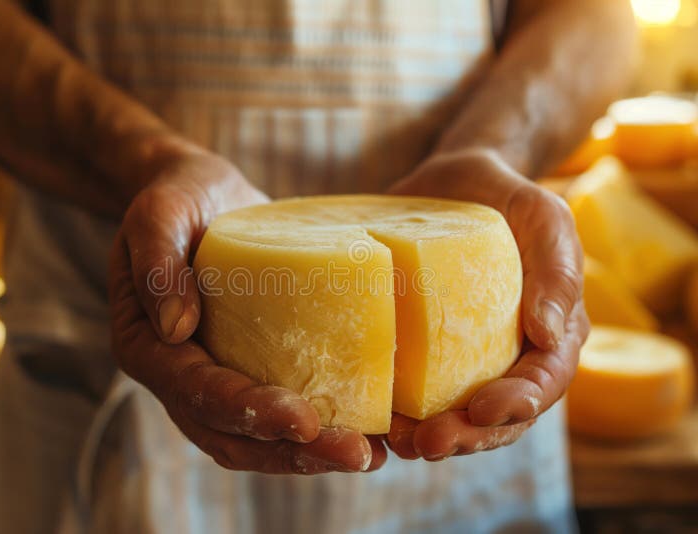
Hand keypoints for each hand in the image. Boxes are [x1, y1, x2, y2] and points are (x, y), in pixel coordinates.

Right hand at [109, 146, 384, 473]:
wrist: (202, 196)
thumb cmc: (178, 199)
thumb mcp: (159, 212)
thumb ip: (158, 263)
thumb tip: (175, 328)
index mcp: (148, 347)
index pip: (196, 393)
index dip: (248, 412)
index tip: (303, 420)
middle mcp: (179, 377)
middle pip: (231, 435)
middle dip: (292, 451)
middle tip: (355, 453)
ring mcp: (215, 379)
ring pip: (257, 441)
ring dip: (310, 454)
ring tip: (369, 455)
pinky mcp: (250, 369)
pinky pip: (279, 414)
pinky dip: (318, 430)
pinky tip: (369, 433)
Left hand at [384, 148, 589, 460]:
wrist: (454, 181)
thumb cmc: (507, 198)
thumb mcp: (542, 216)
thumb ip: (557, 269)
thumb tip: (552, 335)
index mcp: (549, 333)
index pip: (544, 382)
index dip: (517, 404)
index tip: (482, 409)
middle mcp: (507, 355)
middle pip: (497, 415)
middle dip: (467, 437)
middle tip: (428, 444)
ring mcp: (463, 357)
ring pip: (456, 415)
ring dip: (430, 436)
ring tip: (399, 442)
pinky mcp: (422, 348)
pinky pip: (413, 389)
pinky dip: (397, 410)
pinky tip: (374, 417)